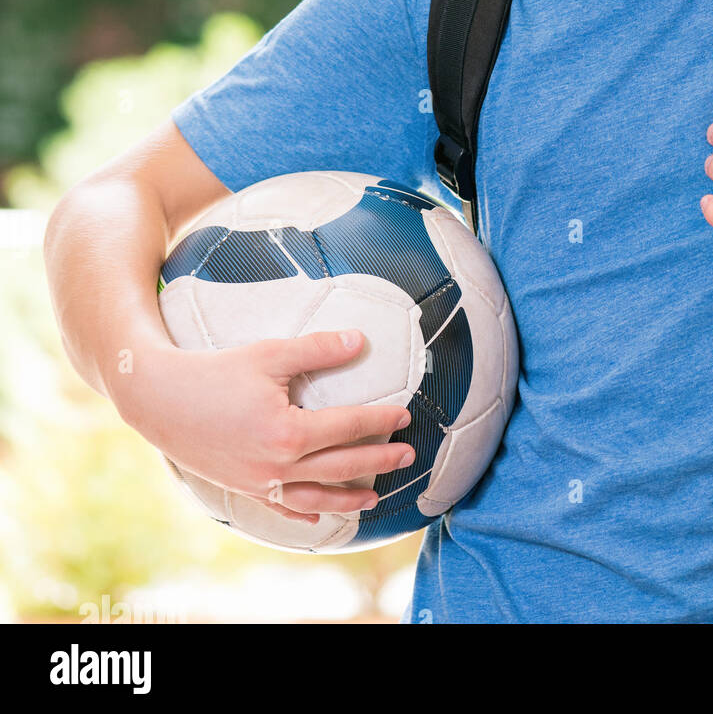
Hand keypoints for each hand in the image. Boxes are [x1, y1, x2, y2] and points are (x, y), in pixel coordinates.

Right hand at [114, 330, 413, 522]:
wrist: (159, 400)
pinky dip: (302, 513)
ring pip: (315, 496)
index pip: (349, 426)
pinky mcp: (242, 488)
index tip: (405, 415)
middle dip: (378, 460)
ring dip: (348, 499)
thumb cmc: (216, 372)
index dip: (381, 420)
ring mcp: (259, 482)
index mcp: (289, 431)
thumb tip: (361, 341)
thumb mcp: (270, 353)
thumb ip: (319, 349)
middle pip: (341, 467)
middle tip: (408, 454)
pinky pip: (279, 508)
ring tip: (375, 496)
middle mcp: (277, 465)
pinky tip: (318, 516)